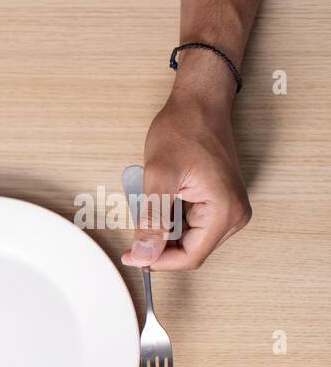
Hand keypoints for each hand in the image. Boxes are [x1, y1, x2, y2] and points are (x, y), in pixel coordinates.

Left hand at [125, 61, 250, 270]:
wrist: (199, 104)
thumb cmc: (183, 130)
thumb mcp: (159, 177)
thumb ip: (153, 221)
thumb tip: (144, 254)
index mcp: (225, 212)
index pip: (190, 257)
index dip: (157, 261)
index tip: (131, 256)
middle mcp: (234, 215)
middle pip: (189, 251)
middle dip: (159, 244)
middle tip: (136, 221)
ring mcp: (229, 210)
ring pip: (187, 239)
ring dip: (163, 230)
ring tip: (152, 199)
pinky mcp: (219, 203)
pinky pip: (190, 225)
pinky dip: (169, 219)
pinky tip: (162, 197)